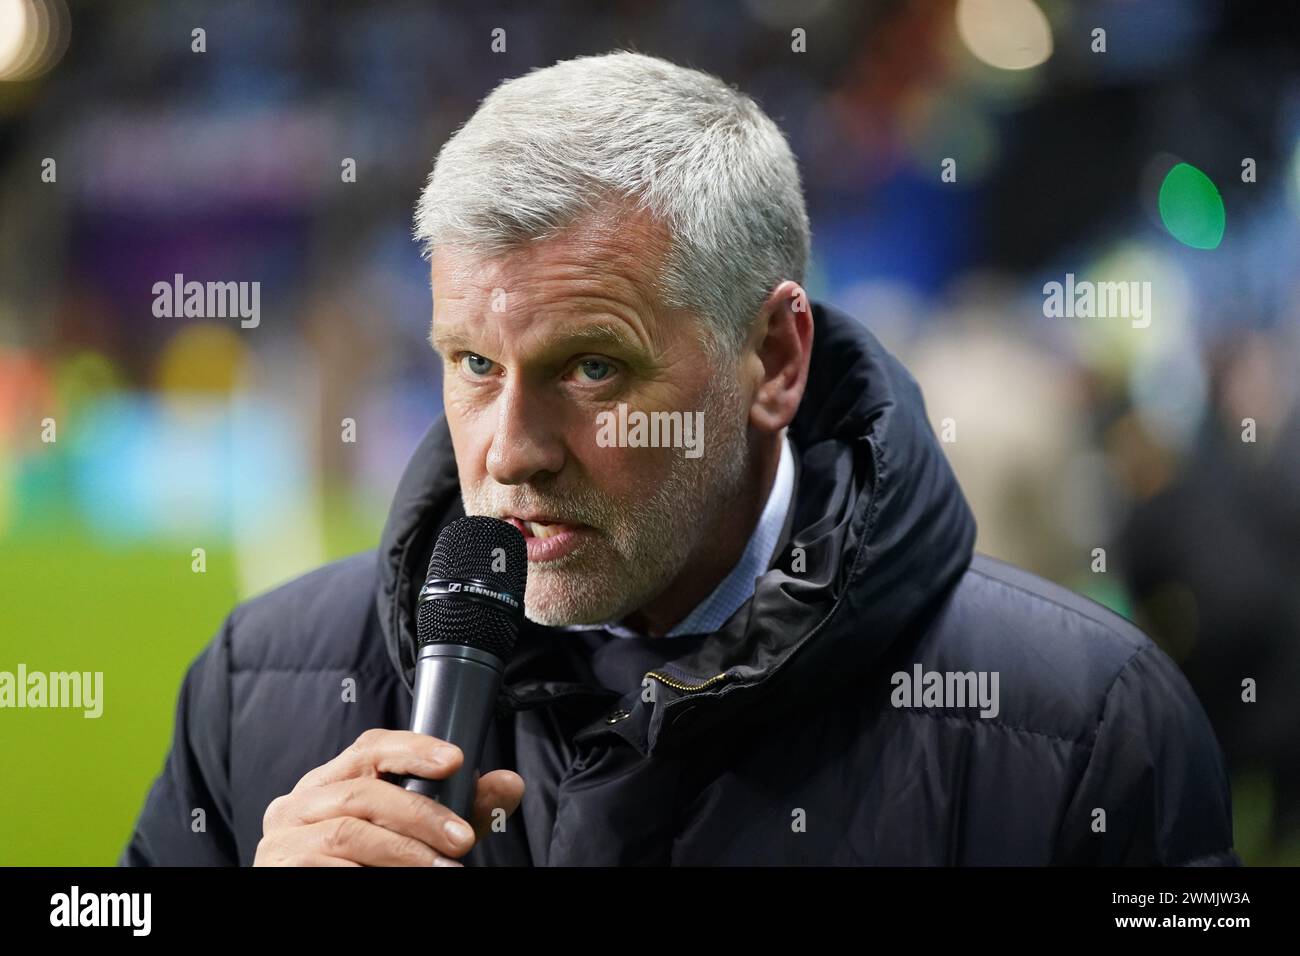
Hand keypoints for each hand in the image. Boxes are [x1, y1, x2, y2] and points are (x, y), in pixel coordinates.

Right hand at [253, 728, 524, 865]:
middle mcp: (299, 803)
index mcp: (329, 782)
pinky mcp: (283, 870)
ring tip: (443, 870)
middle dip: (421, 813)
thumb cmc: (367, 866)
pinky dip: (373, 873)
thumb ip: (458, 810)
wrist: (324, 895)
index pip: (370, 747)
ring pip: (352, 832)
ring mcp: (284, 838)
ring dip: (406, 852)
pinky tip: (396, 881)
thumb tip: (510, 784)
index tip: (455, 760)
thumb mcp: (415, 836)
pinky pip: (335, 868)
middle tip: (462, 839)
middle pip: (364, 792)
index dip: (413, 748)